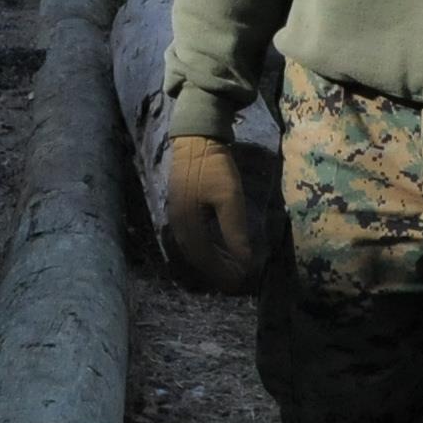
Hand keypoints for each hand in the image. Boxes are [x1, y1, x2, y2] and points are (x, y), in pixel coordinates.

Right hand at [158, 133, 266, 294]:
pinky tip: (218, 249)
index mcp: (187, 224)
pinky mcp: (181, 208)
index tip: (239, 284)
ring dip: (211, 261)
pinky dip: (206, 248)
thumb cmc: (213, 166)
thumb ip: (235, 230)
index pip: (204, 258)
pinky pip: (192, 237)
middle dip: (216, 271)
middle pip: (196, 256)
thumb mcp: (229, 198)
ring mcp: (177, 215)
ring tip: (229, 269)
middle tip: (236, 282)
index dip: (221, 273)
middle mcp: (178, 224)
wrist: (196, 138)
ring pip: (193, 248)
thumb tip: (244, 261)